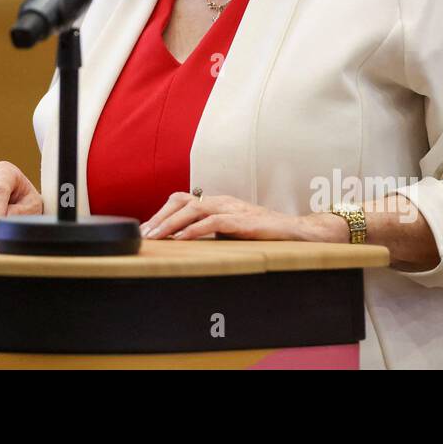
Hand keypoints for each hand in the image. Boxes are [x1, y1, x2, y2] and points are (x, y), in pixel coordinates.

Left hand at [140, 192, 344, 241]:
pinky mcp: (244, 221)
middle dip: (160, 218)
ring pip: (194, 209)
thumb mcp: (232, 232)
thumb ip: (211, 233)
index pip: (181, 200)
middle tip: (144, 235)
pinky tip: (182, 238)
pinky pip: (214, 222)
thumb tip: (183, 243)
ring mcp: (233, 209)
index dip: (161, 213)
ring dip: (172, 223)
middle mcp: (222, 201)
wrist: (298, 233)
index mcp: (217, 202)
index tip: (145, 230)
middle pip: (181, 201)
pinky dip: (196, 229)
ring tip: (156, 237)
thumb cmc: (264, 233)